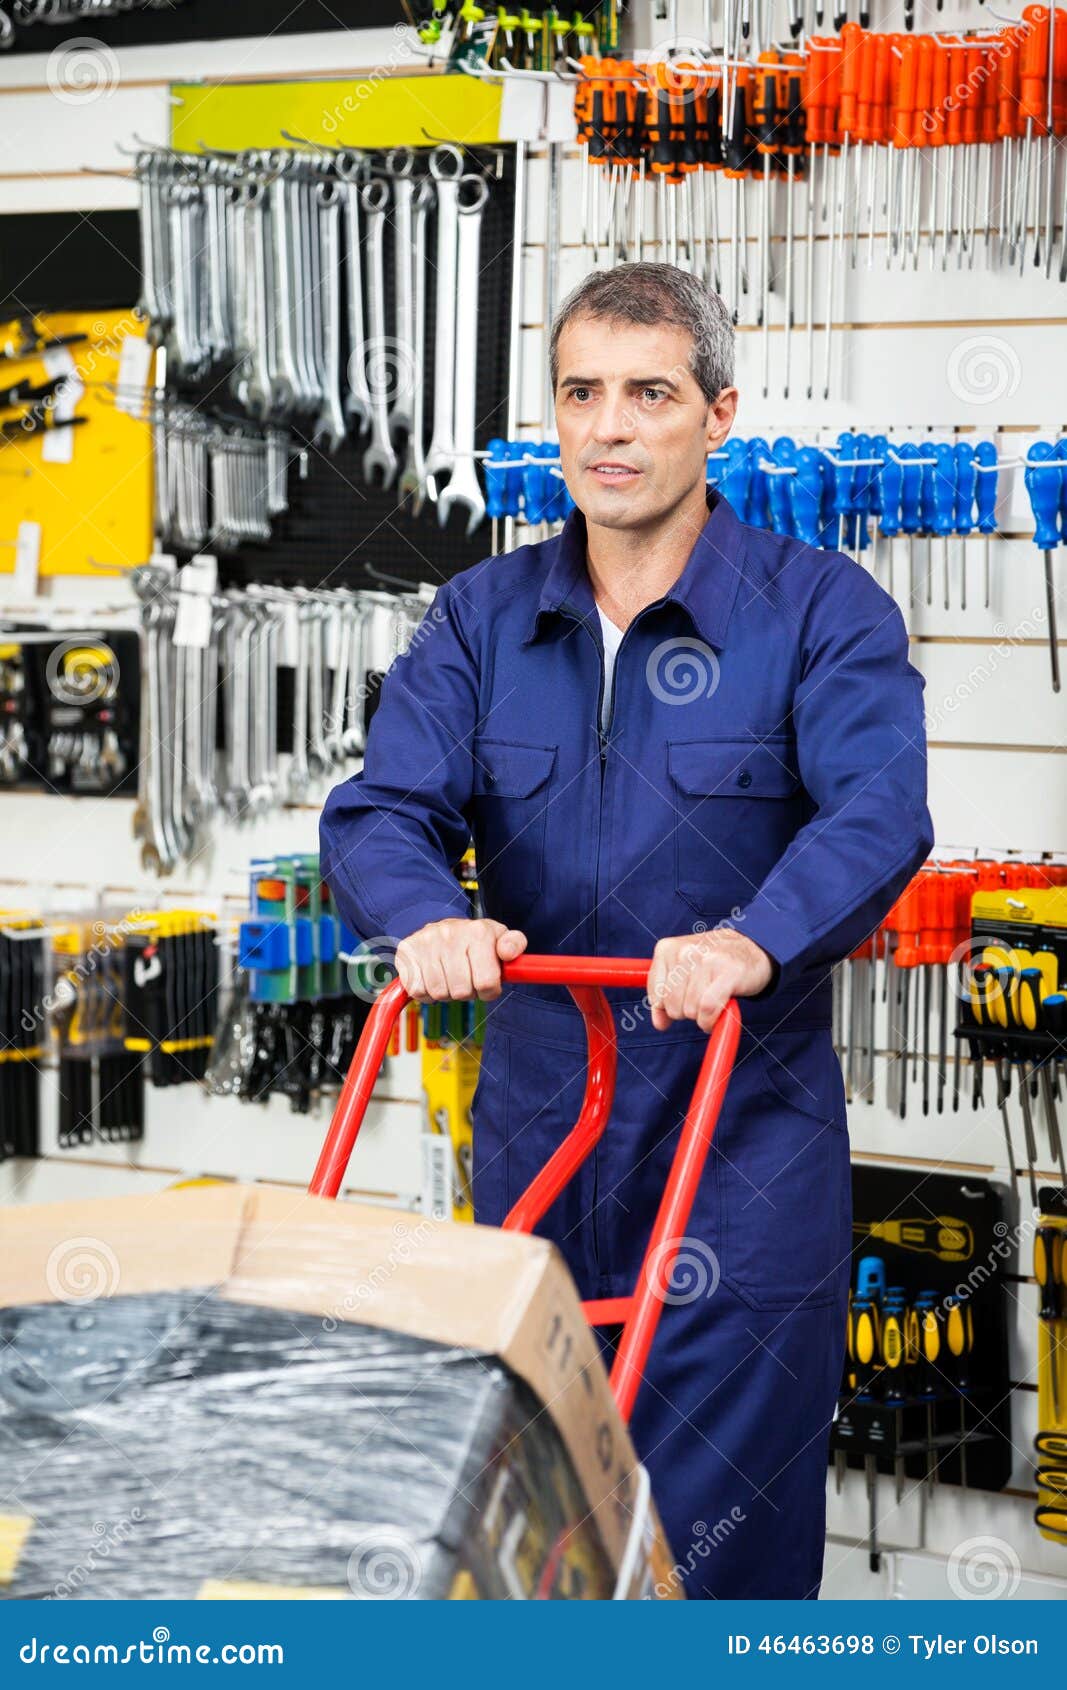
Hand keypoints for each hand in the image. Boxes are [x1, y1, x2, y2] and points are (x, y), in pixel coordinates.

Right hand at [396, 917, 527, 1002]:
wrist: (443, 927)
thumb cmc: (475, 939)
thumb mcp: (500, 937)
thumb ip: (514, 944)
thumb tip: (508, 953)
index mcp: (478, 932)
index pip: (486, 982)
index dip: (488, 991)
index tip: (487, 984)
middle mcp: (449, 933)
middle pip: (460, 991)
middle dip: (467, 992)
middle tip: (467, 979)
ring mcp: (425, 941)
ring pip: (438, 992)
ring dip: (446, 993)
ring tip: (450, 978)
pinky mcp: (406, 951)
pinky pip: (417, 990)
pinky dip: (426, 993)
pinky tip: (433, 979)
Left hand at [647, 930, 773, 1032]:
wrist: (752, 947)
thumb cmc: (715, 960)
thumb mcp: (682, 970)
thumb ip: (665, 996)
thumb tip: (659, 1024)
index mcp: (667, 948)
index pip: (656, 995)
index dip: (667, 1007)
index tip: (682, 1003)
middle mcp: (684, 952)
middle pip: (672, 1005)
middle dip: (686, 1012)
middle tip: (700, 1000)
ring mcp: (706, 961)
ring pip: (691, 1010)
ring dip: (701, 1016)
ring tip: (711, 1002)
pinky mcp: (727, 973)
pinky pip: (708, 1010)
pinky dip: (710, 1021)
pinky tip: (716, 1016)